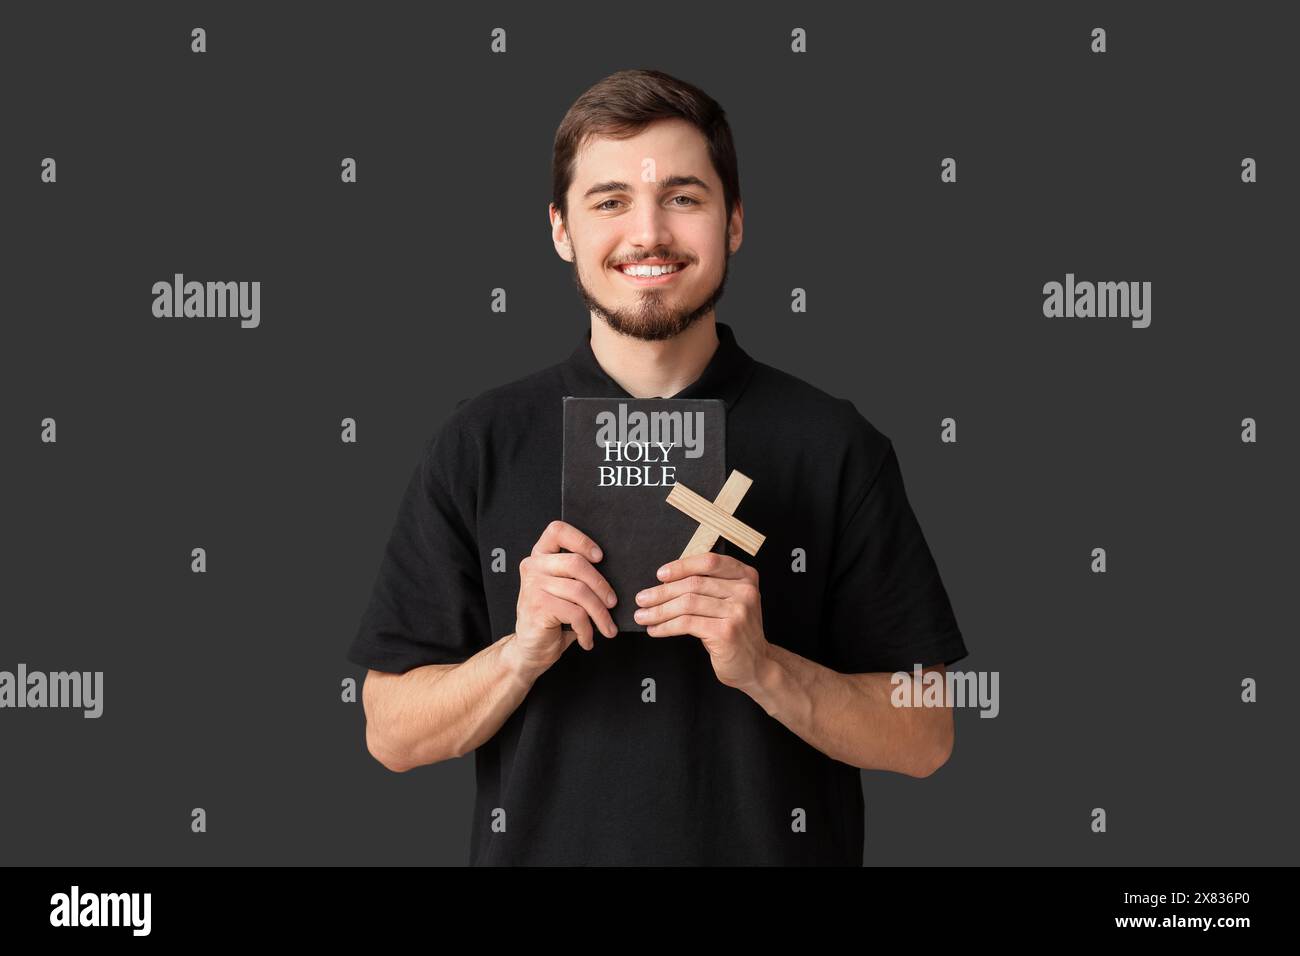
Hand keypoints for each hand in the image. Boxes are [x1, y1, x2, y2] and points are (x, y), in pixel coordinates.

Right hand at [511, 521, 618, 677]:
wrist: (531, 649)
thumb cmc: (553, 617)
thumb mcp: (563, 590)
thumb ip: (577, 575)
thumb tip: (616, 570)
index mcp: (540, 555)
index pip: (557, 530)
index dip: (582, 540)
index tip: (600, 557)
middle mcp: (533, 566)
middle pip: (577, 563)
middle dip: (602, 586)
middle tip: (613, 603)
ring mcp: (533, 586)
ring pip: (580, 591)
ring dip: (600, 614)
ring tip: (607, 628)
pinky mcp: (537, 607)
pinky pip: (575, 613)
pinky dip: (587, 630)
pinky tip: (588, 639)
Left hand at [633, 551, 769, 690]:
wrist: (755, 664)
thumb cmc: (734, 631)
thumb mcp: (729, 601)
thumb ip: (709, 585)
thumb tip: (666, 580)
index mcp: (746, 576)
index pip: (709, 562)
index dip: (682, 566)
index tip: (660, 574)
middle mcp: (745, 591)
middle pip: (694, 584)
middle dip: (662, 592)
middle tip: (642, 599)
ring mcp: (737, 612)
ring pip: (687, 604)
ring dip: (659, 610)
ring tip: (643, 616)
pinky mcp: (726, 632)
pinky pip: (687, 624)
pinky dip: (666, 626)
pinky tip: (655, 630)